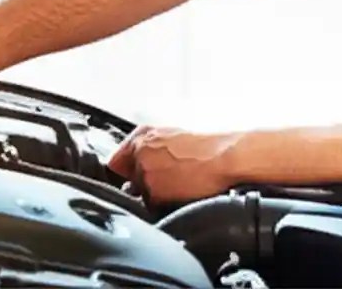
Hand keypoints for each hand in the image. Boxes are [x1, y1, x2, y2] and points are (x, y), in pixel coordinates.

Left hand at [106, 126, 239, 203]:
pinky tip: (181, 193)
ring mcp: (144, 171)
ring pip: (140, 194)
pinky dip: (163, 205)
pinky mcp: (153, 192)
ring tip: (179, 185)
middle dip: (142, 184)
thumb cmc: (208, 148)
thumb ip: (149, 148)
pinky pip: (151, 207)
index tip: (135, 178)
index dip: (127, 173)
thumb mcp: (173, 136)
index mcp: (143, 134)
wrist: (225, 158)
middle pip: (127, 180)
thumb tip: (136, 167)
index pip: (116, 161)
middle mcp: (139, 150)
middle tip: (169, 181)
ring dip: (154, 195)